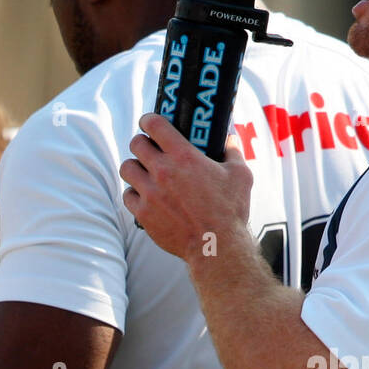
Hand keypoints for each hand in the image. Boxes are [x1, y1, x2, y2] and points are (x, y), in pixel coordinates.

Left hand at [120, 115, 252, 261]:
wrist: (217, 247)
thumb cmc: (230, 211)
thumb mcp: (241, 176)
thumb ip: (232, 152)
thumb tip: (229, 139)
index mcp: (184, 156)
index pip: (154, 125)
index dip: (149, 120)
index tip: (150, 123)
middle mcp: (162, 171)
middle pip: (135, 144)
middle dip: (142, 144)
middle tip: (150, 150)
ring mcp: (150, 193)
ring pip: (127, 168)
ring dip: (135, 168)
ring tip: (145, 174)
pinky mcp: (143, 214)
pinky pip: (127, 195)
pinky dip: (134, 194)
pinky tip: (145, 196)